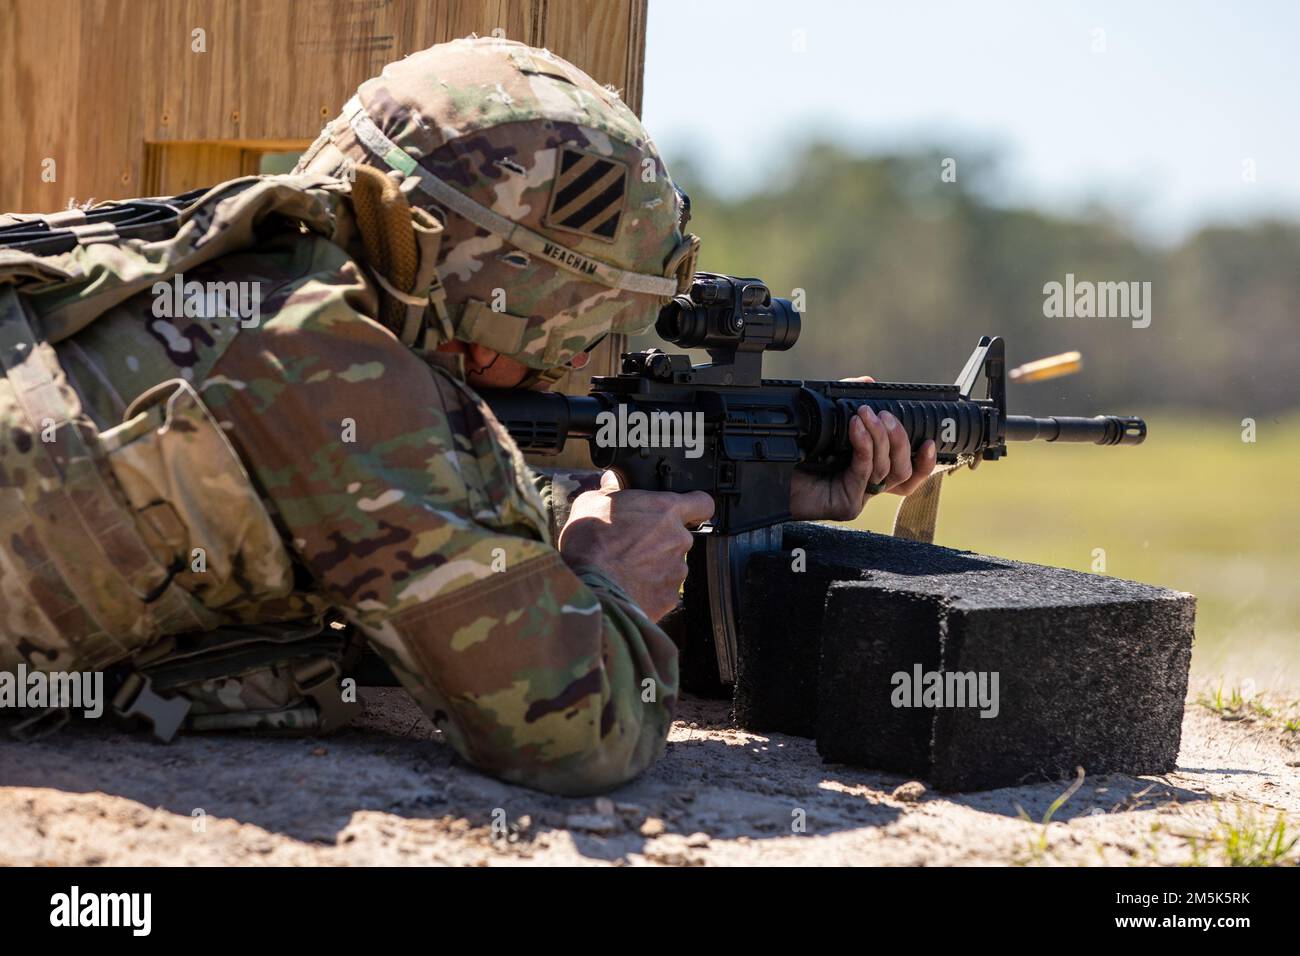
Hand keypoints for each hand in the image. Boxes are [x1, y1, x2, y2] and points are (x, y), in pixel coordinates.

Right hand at [558, 471, 714, 620]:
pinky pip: (662, 591)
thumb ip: (609, 491)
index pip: (703, 503)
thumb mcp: (591, 503)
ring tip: (625, 570)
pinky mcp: (669, 598)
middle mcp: (679, 539)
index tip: (688, 512)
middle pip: (679, 538)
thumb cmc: (590, 543)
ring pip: (671, 566)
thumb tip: (611, 482)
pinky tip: (627, 588)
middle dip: (661, 542)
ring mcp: (677, 571)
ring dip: (654, 567)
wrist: (590, 588)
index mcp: (666, 510)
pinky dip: (649, 591)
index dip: (696, 507)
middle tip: (633, 546)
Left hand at [789, 377, 937, 521]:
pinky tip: (856, 428)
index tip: (930, 440)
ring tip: (866, 415)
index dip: (924, 461)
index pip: (908, 472)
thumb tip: (870, 382)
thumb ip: (847, 400)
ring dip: (880, 438)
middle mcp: (866, 485)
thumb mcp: (826, 421)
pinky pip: (864, 473)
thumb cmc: (793, 451)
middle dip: (900, 439)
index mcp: (868, 470)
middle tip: (884, 415)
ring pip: (888, 470)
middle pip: (904, 471)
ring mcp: (857, 497)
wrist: (764, 472)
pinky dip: (864, 447)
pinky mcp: (845, 504)